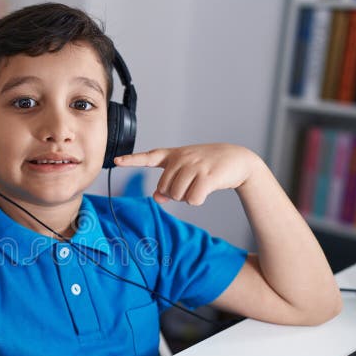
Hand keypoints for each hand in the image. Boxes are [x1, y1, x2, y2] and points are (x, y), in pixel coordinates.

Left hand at [114, 143, 262, 205]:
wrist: (239, 160)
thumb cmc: (209, 166)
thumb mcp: (187, 172)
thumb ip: (169, 183)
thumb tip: (157, 198)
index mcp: (174, 155)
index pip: (149, 156)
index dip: (132, 160)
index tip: (116, 160)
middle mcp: (182, 158)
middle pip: (164, 188)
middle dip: (175, 194)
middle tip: (190, 186)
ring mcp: (194, 165)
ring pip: (177, 195)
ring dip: (187, 198)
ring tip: (199, 186)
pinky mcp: (207, 176)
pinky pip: (192, 200)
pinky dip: (198, 201)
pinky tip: (207, 190)